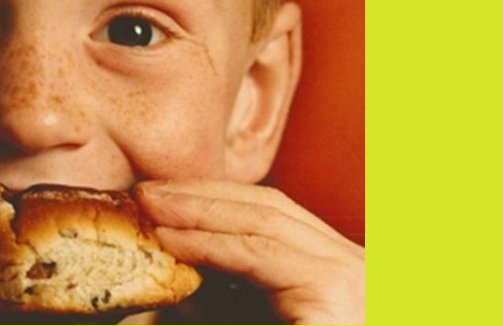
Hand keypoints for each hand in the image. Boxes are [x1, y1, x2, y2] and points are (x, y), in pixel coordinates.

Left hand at [135, 179, 363, 324]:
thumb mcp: (256, 323)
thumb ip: (225, 309)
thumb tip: (176, 292)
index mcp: (340, 276)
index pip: (277, 217)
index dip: (219, 200)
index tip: (166, 195)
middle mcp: (356, 269)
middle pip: (272, 210)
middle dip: (204, 195)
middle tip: (146, 190)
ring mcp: (352, 280)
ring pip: (267, 221)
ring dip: (200, 210)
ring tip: (150, 206)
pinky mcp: (334, 296)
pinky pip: (261, 255)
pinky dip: (212, 243)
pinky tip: (173, 239)